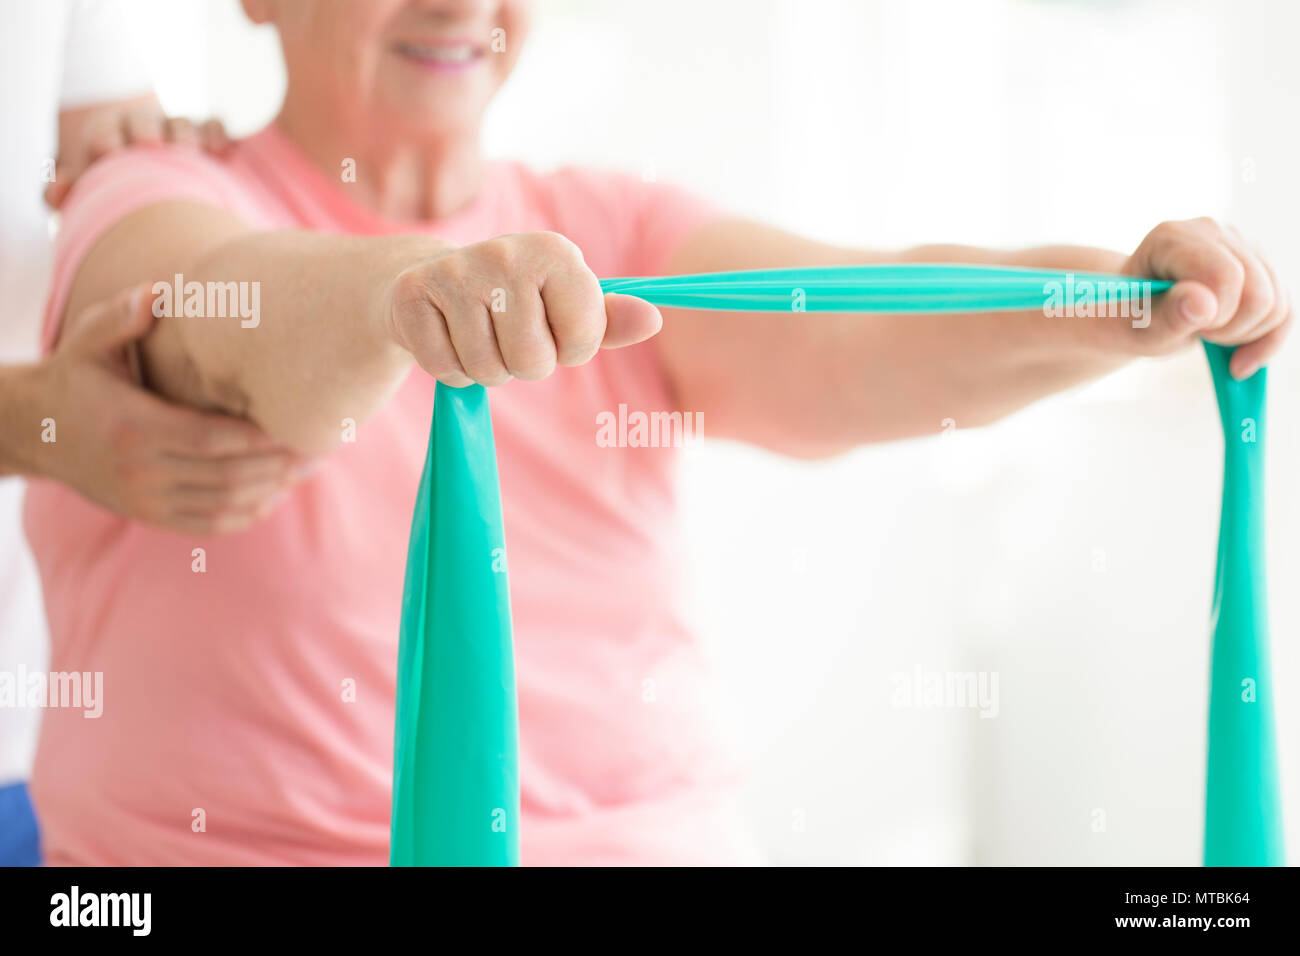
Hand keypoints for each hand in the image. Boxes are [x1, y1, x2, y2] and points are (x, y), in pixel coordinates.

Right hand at [26, 285, 303, 533]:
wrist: (37, 433)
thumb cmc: (77, 377)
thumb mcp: (89, 340)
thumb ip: (124, 315)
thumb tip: (163, 291)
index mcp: (133, 426)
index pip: (211, 439)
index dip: (260, 437)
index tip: (298, 423)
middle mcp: (140, 471)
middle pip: (228, 476)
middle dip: (280, 464)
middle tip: (321, 448)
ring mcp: (145, 500)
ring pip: (226, 504)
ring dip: (274, 489)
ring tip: (309, 467)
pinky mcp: (151, 517)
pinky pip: (211, 524)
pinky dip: (249, 513)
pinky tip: (277, 493)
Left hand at [44, 98, 230, 208]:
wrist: (149, 181)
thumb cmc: (114, 188)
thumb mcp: (86, 190)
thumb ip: (61, 193)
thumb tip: (59, 187)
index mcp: (110, 134)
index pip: (107, 129)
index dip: (108, 136)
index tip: (110, 152)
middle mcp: (145, 127)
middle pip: (146, 120)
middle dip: (146, 128)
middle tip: (147, 143)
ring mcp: (179, 131)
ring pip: (183, 122)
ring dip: (185, 133)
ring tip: (188, 152)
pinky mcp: (208, 138)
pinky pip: (215, 125)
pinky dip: (217, 132)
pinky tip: (220, 150)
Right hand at [384, 232, 661, 385]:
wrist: (434, 280)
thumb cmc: (517, 300)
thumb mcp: (567, 306)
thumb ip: (610, 319)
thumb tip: (653, 320)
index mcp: (555, 251)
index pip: (582, 339)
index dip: (569, 349)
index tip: (553, 329)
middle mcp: (506, 252)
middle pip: (532, 362)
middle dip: (525, 364)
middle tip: (510, 336)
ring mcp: (456, 272)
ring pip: (487, 370)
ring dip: (487, 368)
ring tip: (479, 334)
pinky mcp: (412, 295)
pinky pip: (446, 368)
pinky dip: (451, 367)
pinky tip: (449, 335)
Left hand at [1120, 217, 1291, 378]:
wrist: (1135, 313)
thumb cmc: (1131, 319)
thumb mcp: (1138, 328)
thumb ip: (1167, 316)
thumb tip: (1203, 303)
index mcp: (1173, 238)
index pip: (1226, 276)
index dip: (1216, 315)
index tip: (1191, 329)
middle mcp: (1210, 231)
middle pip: (1259, 293)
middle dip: (1232, 330)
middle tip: (1198, 335)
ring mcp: (1239, 244)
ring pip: (1278, 303)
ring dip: (1247, 335)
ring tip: (1209, 336)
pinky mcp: (1258, 264)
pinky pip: (1285, 310)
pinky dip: (1266, 341)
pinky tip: (1240, 361)